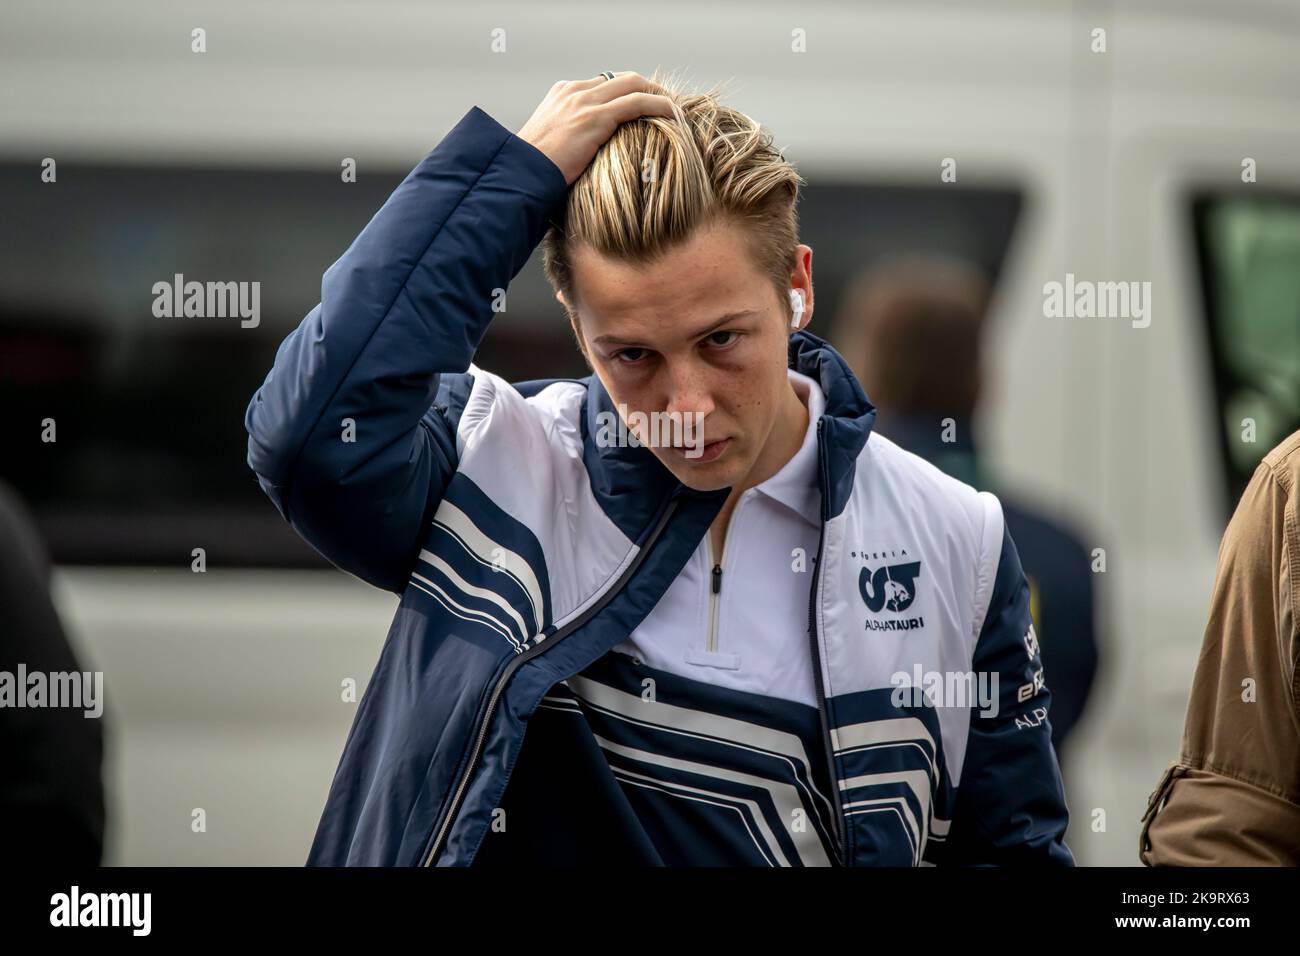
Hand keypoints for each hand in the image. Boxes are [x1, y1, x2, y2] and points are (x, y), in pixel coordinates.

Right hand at [517, 72, 677, 185]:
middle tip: (665, 105)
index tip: (643, 106)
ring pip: (633, 85)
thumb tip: (584, 159)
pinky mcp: (595, 118)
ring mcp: (584, 102)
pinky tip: (673, 114)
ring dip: (658, 94)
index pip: (603, 84)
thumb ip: (569, 141)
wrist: (518, 173)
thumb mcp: (550, 147)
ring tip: (674, 110)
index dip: (627, 93)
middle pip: (621, 78)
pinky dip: (659, 105)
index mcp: (562, 94)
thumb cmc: (532, 172)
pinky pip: (637, 103)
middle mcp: (574, 92)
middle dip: (647, 88)